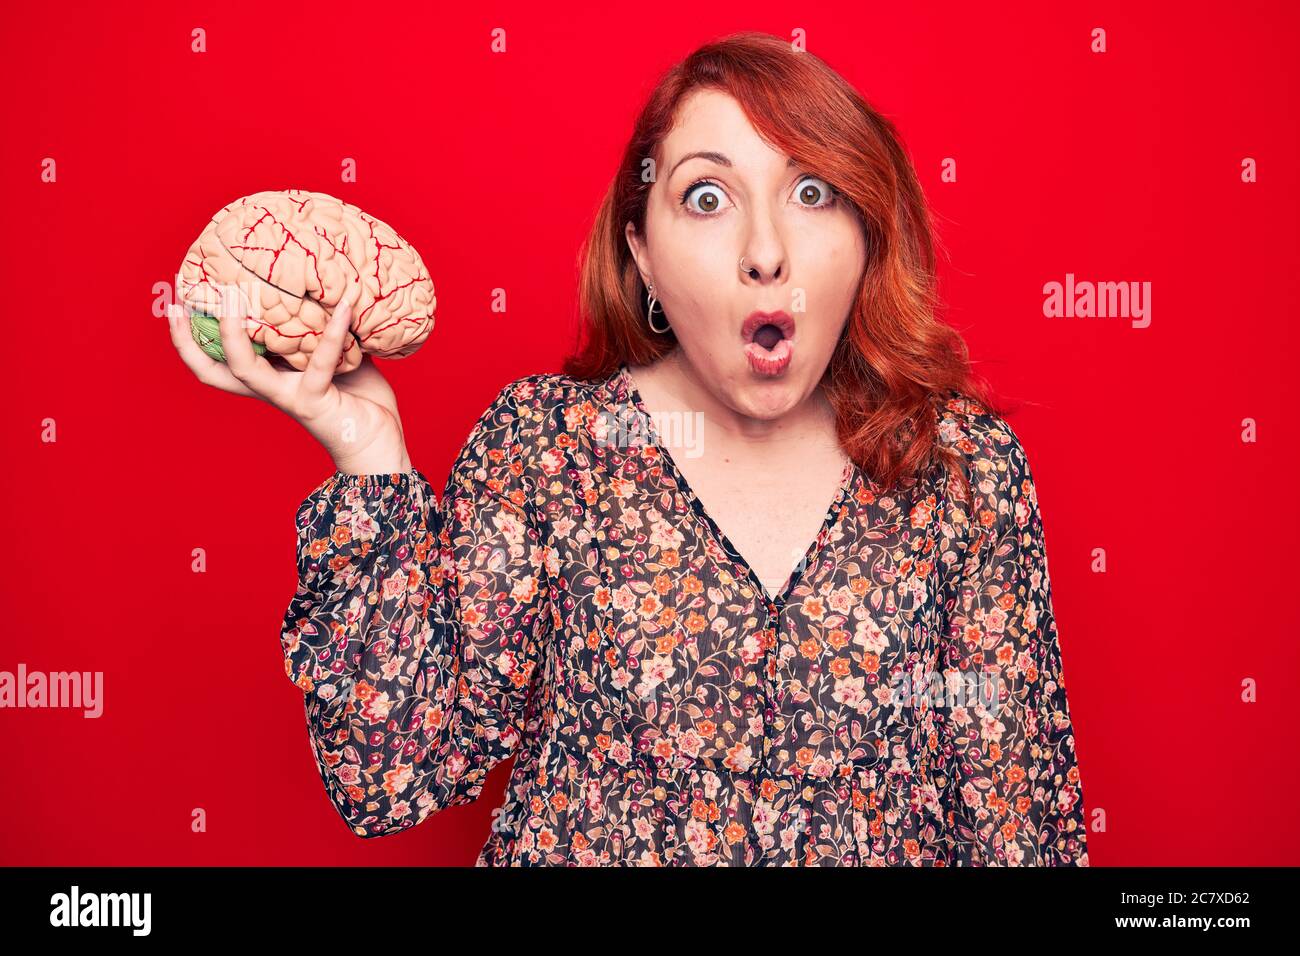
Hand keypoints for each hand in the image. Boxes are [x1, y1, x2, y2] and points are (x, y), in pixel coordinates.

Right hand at [168, 290, 411, 473]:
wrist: (379, 446)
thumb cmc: (360, 400)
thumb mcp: (338, 355)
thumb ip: (325, 327)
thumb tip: (329, 284)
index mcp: (269, 378)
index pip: (216, 362)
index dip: (188, 339)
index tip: (175, 302)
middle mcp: (270, 389)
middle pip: (213, 370)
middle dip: (190, 338)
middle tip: (181, 299)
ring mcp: (288, 396)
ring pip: (245, 368)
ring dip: (234, 332)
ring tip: (238, 291)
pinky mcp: (315, 401)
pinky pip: (319, 361)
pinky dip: (333, 332)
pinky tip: (345, 306)